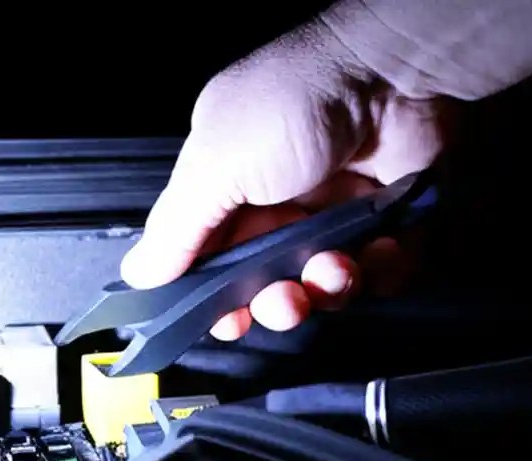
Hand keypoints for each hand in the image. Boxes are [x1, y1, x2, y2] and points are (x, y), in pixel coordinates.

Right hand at [121, 20, 451, 340]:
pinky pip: (379, 270)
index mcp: (226, 183)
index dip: (213, 296)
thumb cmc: (297, 99)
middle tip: (282, 300)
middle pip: (266, 280)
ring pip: (322, 282)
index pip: (208, 257)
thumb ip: (176, 228)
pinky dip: (379, 270)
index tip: (221, 320)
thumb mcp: (217, 163)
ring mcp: (334, 209)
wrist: (394, 71)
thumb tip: (137, 274)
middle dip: (274, 301)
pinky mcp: (387, 218)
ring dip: (327, 288)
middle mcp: (278, 198)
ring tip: (334, 269)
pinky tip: (375, 250)